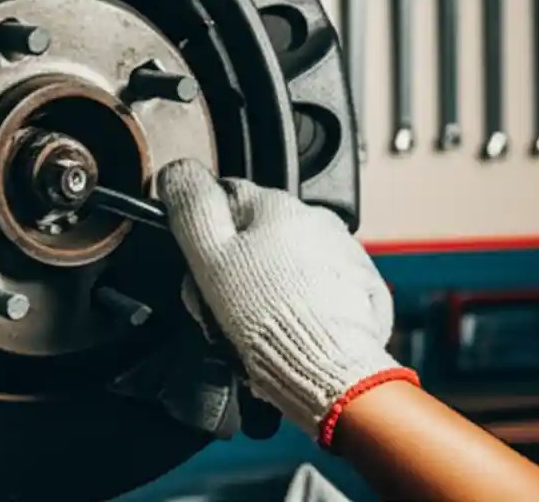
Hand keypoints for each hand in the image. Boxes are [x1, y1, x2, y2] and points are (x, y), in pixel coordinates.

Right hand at [157, 160, 413, 443]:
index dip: (205, 236)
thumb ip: (191, 207)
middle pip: (259, 234)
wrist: (326, 368)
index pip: (225, 197)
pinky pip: (320, 288)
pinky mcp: (360, 287)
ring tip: (259, 322)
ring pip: (289, 262)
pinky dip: (303, 304)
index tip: (201, 266)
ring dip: (271, 285)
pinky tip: (290, 325)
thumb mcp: (208, 255)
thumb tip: (178, 171)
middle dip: (238, 267)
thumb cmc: (267, 317)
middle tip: (225, 305)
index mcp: (276, 205)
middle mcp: (316, 220)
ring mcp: (343, 253)